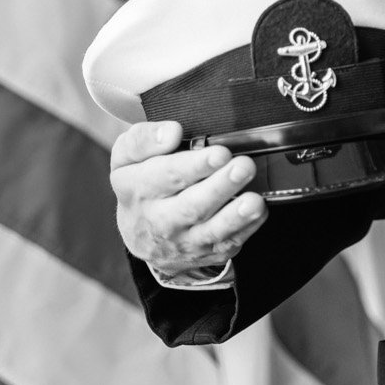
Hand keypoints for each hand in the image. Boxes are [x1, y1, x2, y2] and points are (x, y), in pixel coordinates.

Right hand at [110, 121, 267, 279]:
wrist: (138, 235)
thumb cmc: (139, 184)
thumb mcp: (126, 156)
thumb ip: (144, 139)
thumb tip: (171, 132)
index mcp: (138, 189)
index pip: (167, 176)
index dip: (195, 165)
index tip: (220, 153)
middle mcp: (160, 219)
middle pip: (192, 206)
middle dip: (220, 187)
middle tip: (244, 167)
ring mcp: (183, 240)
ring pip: (211, 231)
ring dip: (235, 216)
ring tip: (254, 201)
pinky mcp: (205, 252)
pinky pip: (227, 244)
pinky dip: (246, 230)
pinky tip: (258, 212)